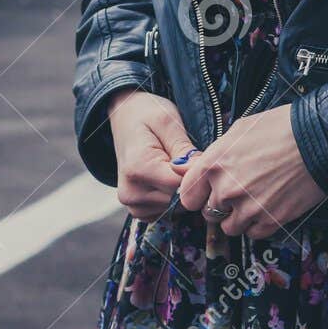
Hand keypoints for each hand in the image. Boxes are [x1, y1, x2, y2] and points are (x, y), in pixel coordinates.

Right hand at [107, 87, 195, 220]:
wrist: (125, 118)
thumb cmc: (148, 115)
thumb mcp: (168, 122)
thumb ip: (184, 149)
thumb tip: (199, 173)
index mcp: (137, 168)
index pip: (180, 186)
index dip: (197, 174)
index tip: (202, 158)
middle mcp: (130, 192)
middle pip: (179, 200)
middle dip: (191, 183)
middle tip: (190, 159)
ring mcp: (132, 204)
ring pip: (175, 209)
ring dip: (183, 192)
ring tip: (178, 167)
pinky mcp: (137, 210)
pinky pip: (167, 213)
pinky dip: (174, 200)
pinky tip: (171, 180)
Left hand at [177, 104, 325, 239]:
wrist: (318, 139)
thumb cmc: (279, 128)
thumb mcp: (238, 131)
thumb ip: (209, 155)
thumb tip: (180, 168)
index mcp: (214, 165)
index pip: (187, 196)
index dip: (197, 194)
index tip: (206, 192)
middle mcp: (227, 190)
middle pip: (209, 213)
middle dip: (220, 204)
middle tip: (239, 190)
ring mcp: (248, 208)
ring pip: (230, 227)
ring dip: (238, 217)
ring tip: (255, 199)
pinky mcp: (270, 220)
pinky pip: (253, 234)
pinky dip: (258, 224)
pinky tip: (268, 205)